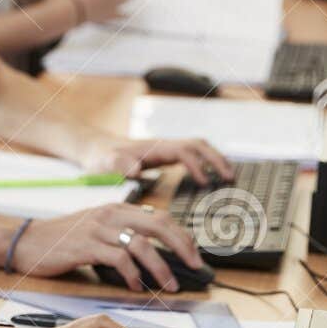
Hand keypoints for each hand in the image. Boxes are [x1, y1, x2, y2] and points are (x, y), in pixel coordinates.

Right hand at [10, 202, 206, 291]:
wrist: (27, 241)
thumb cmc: (62, 240)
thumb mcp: (96, 229)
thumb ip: (121, 234)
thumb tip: (151, 251)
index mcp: (116, 209)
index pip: (160, 217)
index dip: (182, 236)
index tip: (194, 255)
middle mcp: (110, 214)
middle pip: (158, 225)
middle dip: (182, 247)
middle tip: (196, 266)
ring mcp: (98, 229)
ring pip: (141, 244)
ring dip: (161, 268)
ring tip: (169, 285)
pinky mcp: (86, 246)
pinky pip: (118, 259)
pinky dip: (133, 275)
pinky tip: (137, 287)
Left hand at [83, 135, 234, 185]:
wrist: (96, 150)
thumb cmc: (102, 158)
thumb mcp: (106, 163)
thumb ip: (119, 166)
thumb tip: (135, 172)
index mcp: (154, 148)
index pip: (184, 151)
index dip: (196, 165)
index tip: (205, 182)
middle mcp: (164, 146)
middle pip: (198, 145)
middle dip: (216, 159)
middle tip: (230, 178)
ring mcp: (166, 150)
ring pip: (198, 148)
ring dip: (215, 159)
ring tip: (229, 177)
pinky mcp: (165, 156)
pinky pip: (192, 156)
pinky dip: (206, 163)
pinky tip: (211, 177)